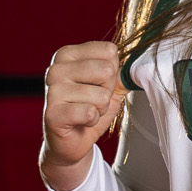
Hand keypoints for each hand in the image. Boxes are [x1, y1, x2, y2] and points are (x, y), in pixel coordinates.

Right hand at [40, 41, 126, 190]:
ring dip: (100, 108)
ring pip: (101, 94)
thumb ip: (122, 71)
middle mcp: (56, 69)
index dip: (112, 73)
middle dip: (107, 91)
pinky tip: (81, 121)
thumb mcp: (110, 85)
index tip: (98, 84)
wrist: (73, 139)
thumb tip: (139, 64)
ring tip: (86, 111)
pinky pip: (90, 112)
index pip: (108, 51)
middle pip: (106, 70)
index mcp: (68, 55)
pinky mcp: (53, 113)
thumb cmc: (90, 108)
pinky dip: (92, 120)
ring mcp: (52, 90)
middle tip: (93, 100)